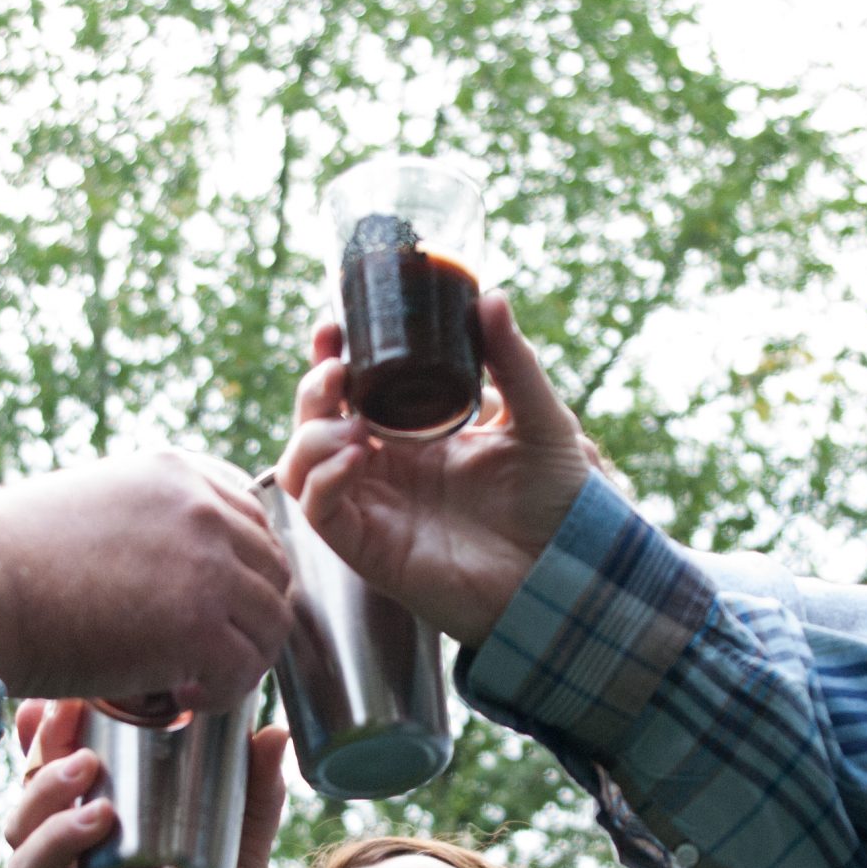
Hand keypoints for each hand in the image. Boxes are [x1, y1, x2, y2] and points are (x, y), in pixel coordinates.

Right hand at [0, 451, 290, 713]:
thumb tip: (161, 568)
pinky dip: (222, 693)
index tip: (213, 605)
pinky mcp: (199, 625)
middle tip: (205, 653)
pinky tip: (181, 699)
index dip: (239, 569)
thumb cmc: (4, 559)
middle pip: (271, 569)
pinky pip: (245, 671)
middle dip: (247, 616)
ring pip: (270, 622)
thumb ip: (140, 522)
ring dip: (240, 657)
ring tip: (193, 679)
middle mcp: (202, 507)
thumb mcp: (87, 506)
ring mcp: (207, 564)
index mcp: (176, 472)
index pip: (251, 518)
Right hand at [2, 698, 290, 867]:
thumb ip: (248, 794)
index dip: (41, 743)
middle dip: (42, 784)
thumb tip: (271, 731)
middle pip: (20, 824)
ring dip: (60, 838)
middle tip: (85, 759)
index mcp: (83, 839)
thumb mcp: (235, 845)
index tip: (63, 702)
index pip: (43, 782)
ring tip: (103, 812)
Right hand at [276, 296, 589, 646]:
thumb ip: (512, 361)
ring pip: (300, 465)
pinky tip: (356, 457)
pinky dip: (323, 479)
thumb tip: (491, 298)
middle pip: (314, 422)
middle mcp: (385, 468)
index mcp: (414, 435)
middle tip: (338, 370)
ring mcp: (374, 508)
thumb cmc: (556, 502)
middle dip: (313, 389)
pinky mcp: (369, 548)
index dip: (331, 356)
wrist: (567, 569)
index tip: (334, 325)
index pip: (353, 390)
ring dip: (311, 435)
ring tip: (351, 423)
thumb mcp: (538, 419)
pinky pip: (319, 511)